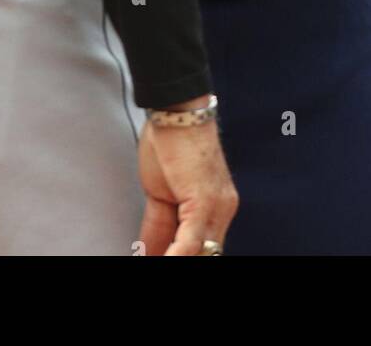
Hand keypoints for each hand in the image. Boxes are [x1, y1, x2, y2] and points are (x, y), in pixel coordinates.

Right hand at [138, 103, 238, 255]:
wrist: (177, 110)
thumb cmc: (169, 140)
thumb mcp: (159, 189)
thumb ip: (159, 221)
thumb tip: (148, 247)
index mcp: (214, 206)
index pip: (197, 246)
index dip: (177, 255)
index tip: (158, 257)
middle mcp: (222, 209)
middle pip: (204, 251)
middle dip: (178, 258)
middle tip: (152, 259)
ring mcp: (216, 208)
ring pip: (201, 251)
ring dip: (175, 258)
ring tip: (152, 261)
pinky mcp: (204, 202)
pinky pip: (191, 240)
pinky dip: (176, 255)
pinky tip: (165, 259)